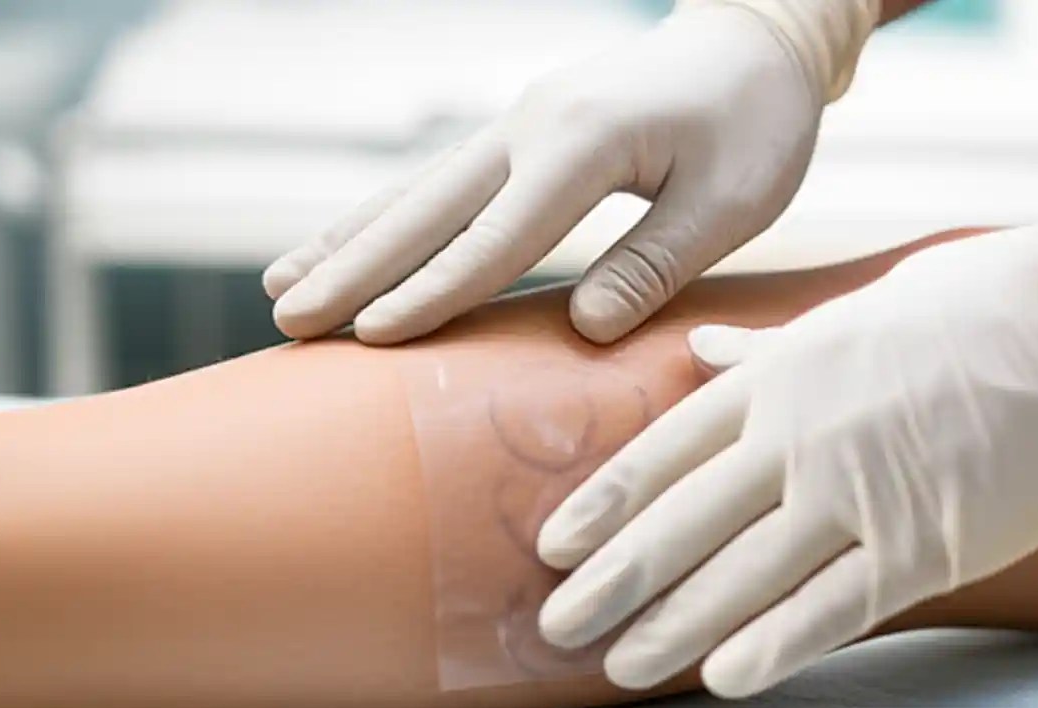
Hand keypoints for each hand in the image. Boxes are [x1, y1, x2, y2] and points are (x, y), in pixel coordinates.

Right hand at [263, 4, 824, 343]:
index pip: (498, 236)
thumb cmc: (755, 124)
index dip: (435, 290)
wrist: (750, 41)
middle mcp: (533, 126)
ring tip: (282, 285)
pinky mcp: (519, 132)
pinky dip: (383, 217)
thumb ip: (655, 264)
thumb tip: (583, 328)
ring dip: (349, 240)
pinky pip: (437, 181)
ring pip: (416, 190)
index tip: (371, 336)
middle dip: (357, 268)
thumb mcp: (733, 202)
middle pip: (430, 210)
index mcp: (585, 145)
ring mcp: (518, 123)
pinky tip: (345, 243)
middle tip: (289, 319)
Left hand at [535, 177, 1037, 697]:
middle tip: (555, 626)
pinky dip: (773, 644)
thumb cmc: (979, 303)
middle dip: (612, 579)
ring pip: (743, 572)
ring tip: (617, 664)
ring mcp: (861, 489)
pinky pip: (834, 606)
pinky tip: (721, 677)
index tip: (554, 544)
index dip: (602, 504)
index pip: (665, 450)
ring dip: (673, 625)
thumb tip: (701, 353)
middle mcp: (802, 433)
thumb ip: (767, 345)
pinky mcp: (928, 541)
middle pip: (682, 520)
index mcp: (782, 375)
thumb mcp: (856, 311)